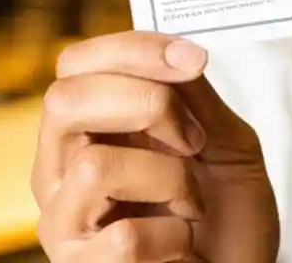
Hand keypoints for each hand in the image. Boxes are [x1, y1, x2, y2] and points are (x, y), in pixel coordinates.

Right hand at [32, 31, 278, 261]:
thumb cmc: (229, 217)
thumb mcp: (226, 143)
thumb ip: (196, 98)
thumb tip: (177, 50)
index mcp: (90, 129)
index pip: (77, 65)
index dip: (133, 49)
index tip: (194, 60)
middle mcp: (62, 170)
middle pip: (63, 100)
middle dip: (146, 102)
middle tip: (193, 140)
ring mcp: (64, 223)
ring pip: (95, 167)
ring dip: (168, 179)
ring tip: (189, 203)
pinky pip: (125, 237)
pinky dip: (175, 238)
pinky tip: (180, 247)